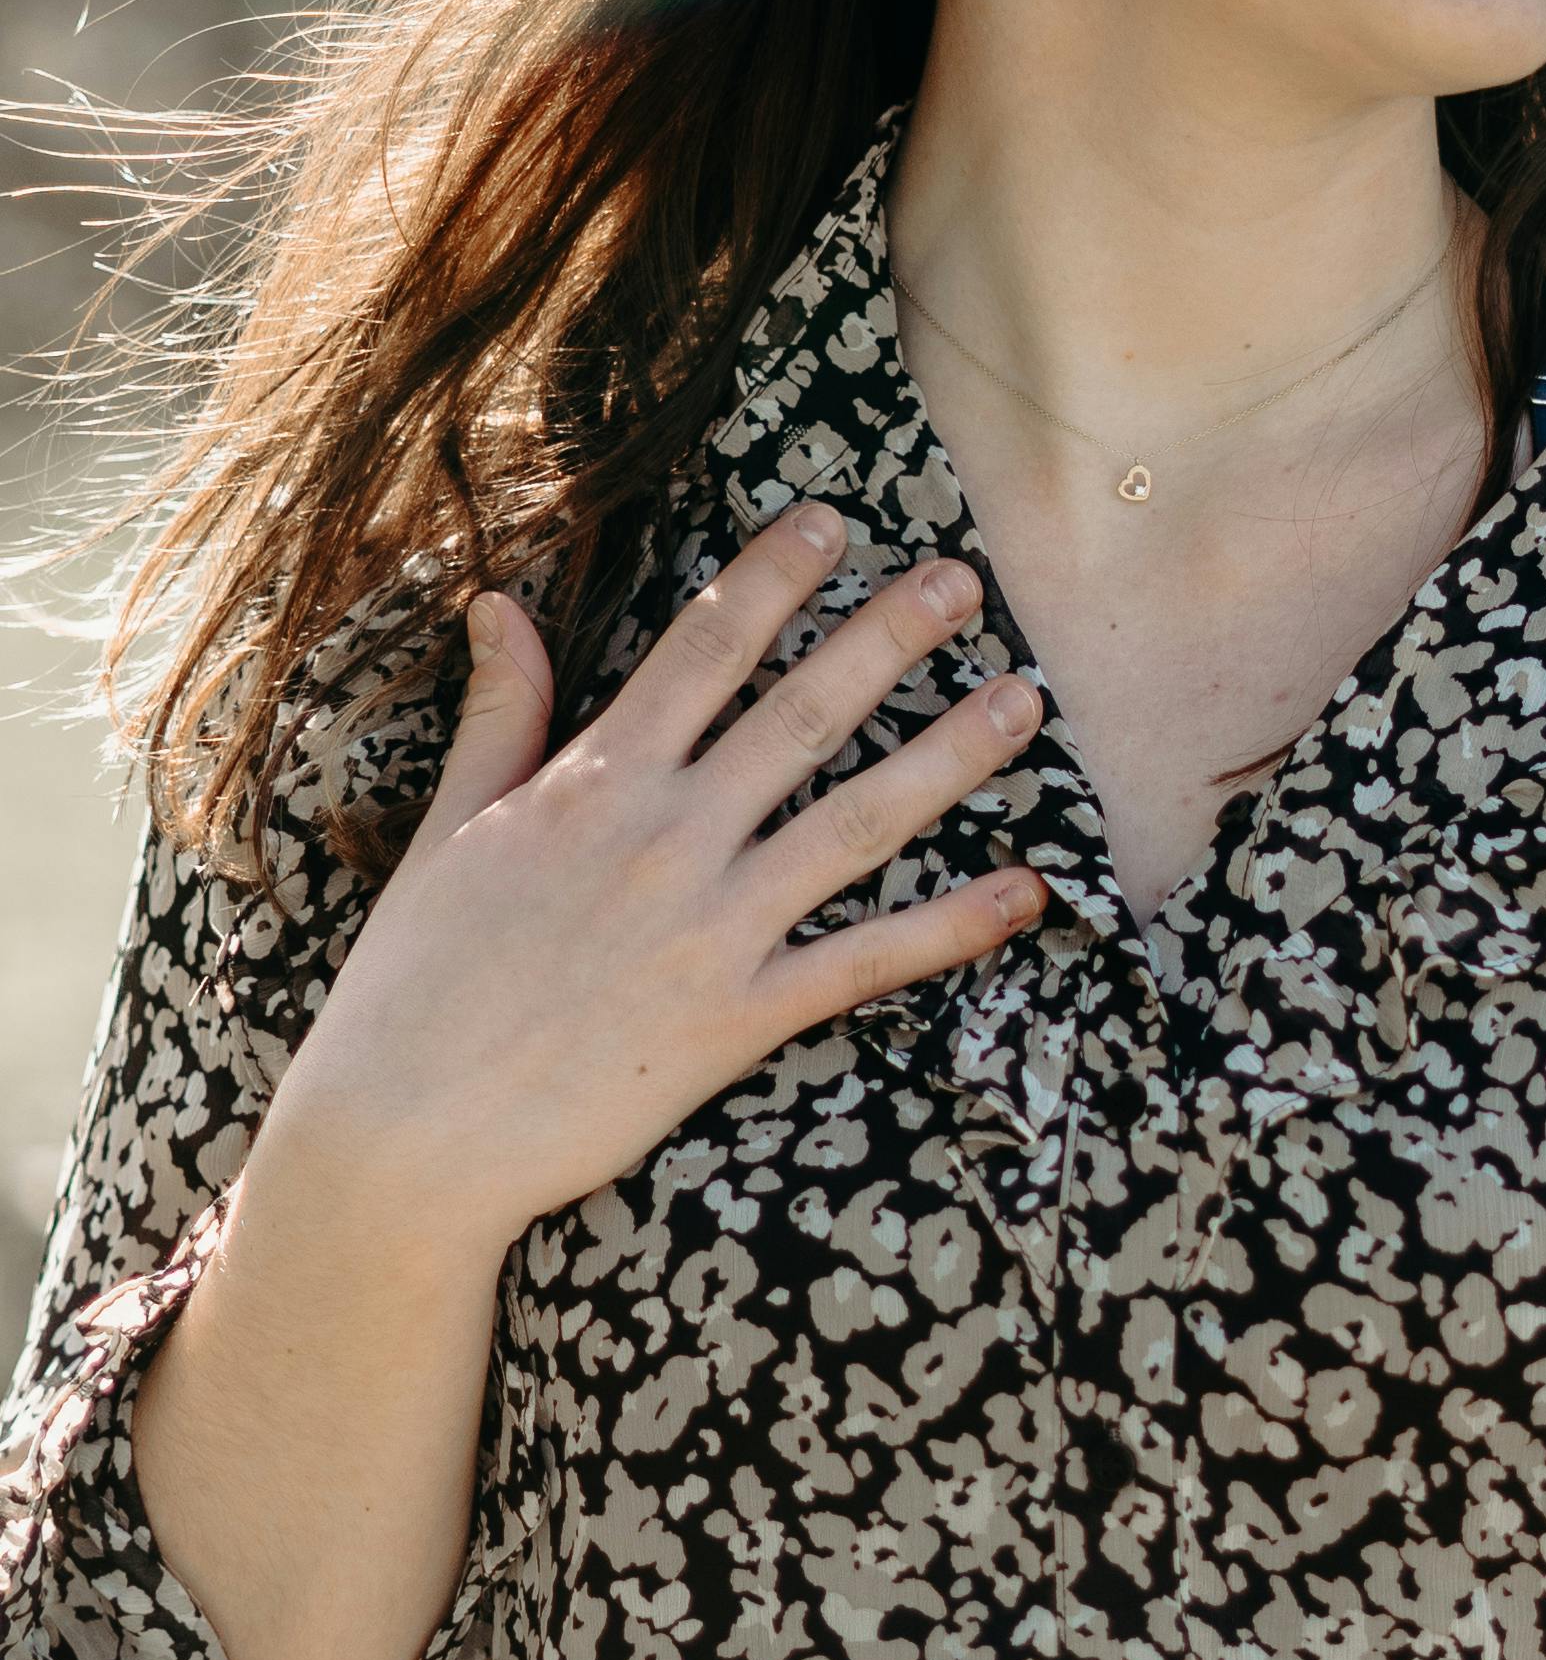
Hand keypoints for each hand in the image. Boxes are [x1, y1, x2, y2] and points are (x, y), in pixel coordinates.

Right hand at [266, 506, 1044, 1257]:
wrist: (403, 1137)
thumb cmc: (412, 984)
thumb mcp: (450, 831)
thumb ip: (498, 716)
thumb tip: (498, 602)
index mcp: (593, 783)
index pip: (703, 650)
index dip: (773, 578)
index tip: (832, 522)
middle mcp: (666, 839)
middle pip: (802, 714)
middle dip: (890, 638)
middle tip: (963, 581)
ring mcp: (711, 929)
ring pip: (858, 820)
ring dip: (950, 757)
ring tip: (1027, 702)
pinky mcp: (738, 1020)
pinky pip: (864, 962)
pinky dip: (951, 928)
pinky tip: (1026, 891)